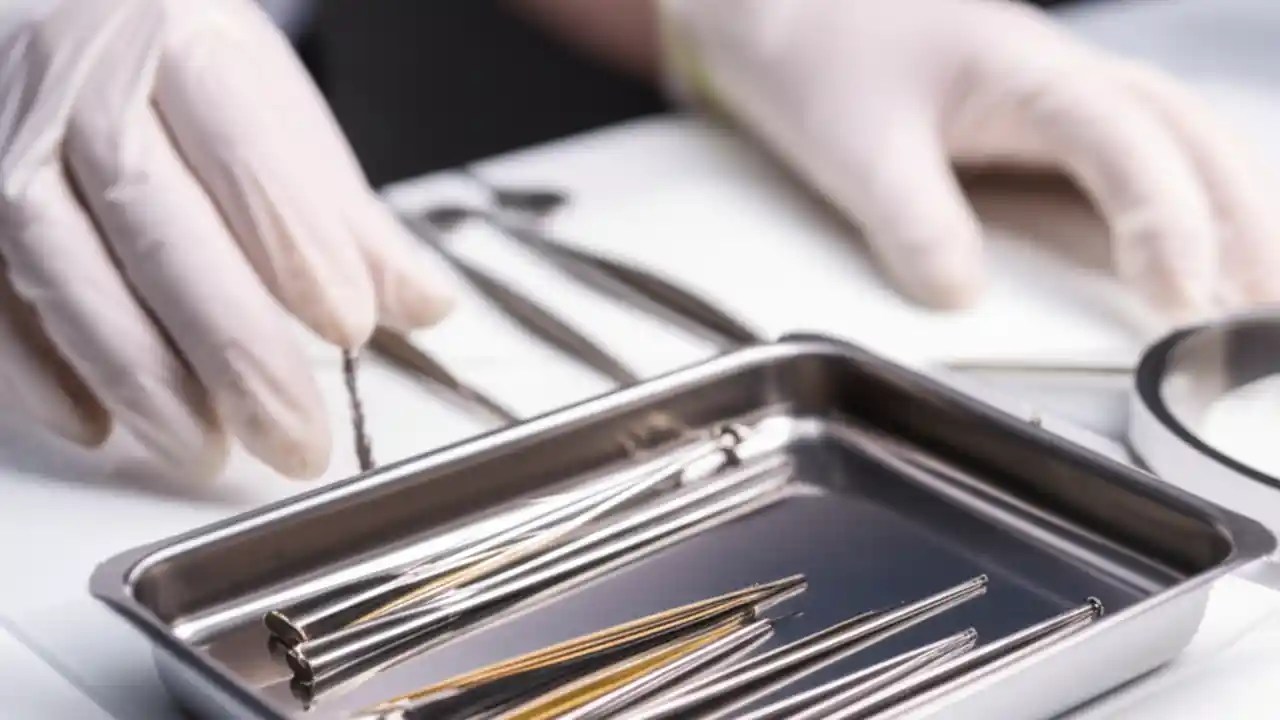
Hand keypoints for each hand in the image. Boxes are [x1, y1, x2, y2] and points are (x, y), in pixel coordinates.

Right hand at [0, 0, 453, 479]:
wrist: (62, 17)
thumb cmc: (172, 69)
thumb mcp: (277, 112)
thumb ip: (347, 217)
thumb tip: (425, 305)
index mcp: (182, 47)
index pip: (247, 154)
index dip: (299, 248)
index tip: (351, 326)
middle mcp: (81, 88)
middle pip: (158, 227)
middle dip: (233, 350)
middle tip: (297, 436)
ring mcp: (6, 146)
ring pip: (62, 272)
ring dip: (141, 380)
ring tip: (209, 451)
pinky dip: (42, 378)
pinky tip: (103, 428)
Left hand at [661, 0, 1279, 318]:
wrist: (786, 8)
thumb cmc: (821, 53)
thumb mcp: (854, 146)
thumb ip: (912, 221)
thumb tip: (966, 298)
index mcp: (1028, 72)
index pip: (1125, 143)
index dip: (1165, 221)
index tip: (1180, 298)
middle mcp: (1065, 80)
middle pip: (1191, 138)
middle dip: (1243, 221)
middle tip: (1267, 315)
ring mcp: (1060, 100)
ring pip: (1180, 145)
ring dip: (1230, 214)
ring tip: (1258, 298)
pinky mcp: (1040, 127)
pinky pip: (1135, 164)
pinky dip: (1179, 210)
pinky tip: (1190, 260)